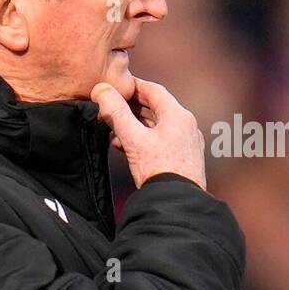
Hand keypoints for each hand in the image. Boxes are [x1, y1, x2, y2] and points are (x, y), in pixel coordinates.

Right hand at [91, 77, 206, 189]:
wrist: (177, 203)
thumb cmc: (159, 170)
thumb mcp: (133, 139)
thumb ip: (116, 113)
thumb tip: (102, 90)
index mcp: (178, 115)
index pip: (153, 89)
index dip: (131, 86)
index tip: (114, 87)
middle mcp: (186, 126)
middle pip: (155, 107)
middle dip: (130, 107)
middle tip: (109, 108)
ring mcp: (186, 143)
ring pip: (156, 125)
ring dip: (134, 125)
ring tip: (113, 130)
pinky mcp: (183, 159)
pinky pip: (161, 140)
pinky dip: (143, 139)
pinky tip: (126, 147)